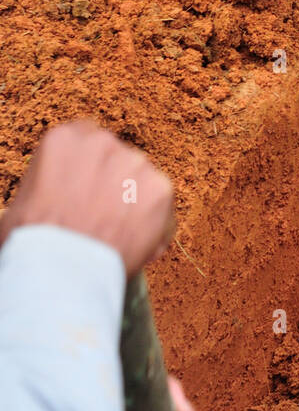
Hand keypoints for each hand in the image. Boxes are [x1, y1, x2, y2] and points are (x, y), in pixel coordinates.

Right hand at [0, 122, 174, 277]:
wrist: (61, 271)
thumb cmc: (33, 244)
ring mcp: (135, 163)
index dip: (89, 170)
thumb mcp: (22, 203)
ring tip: (116, 238)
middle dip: (114, 186)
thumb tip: (53, 197)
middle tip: (101, 218)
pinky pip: (164, 207)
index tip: (87, 191)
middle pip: (117, 160)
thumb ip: (48, 186)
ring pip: (141, 182)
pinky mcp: (160, 188)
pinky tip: (138, 247)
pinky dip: (158, 227)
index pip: (87, 141)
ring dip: (135, 205)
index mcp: (64, 139)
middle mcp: (103, 143)